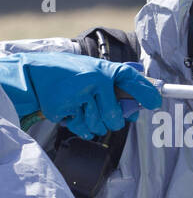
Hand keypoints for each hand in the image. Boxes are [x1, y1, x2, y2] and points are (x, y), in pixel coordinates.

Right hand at [0, 52, 159, 137]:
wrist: (33, 73)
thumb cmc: (69, 74)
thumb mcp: (94, 71)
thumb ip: (116, 87)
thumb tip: (137, 108)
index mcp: (105, 69)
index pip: (132, 79)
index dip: (146, 91)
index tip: (154, 102)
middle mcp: (96, 79)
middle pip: (115, 117)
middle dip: (111, 121)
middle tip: (99, 110)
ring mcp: (80, 93)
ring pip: (99, 125)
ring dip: (92, 123)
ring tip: (81, 108)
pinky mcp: (66, 106)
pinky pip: (83, 128)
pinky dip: (79, 126)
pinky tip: (73, 113)